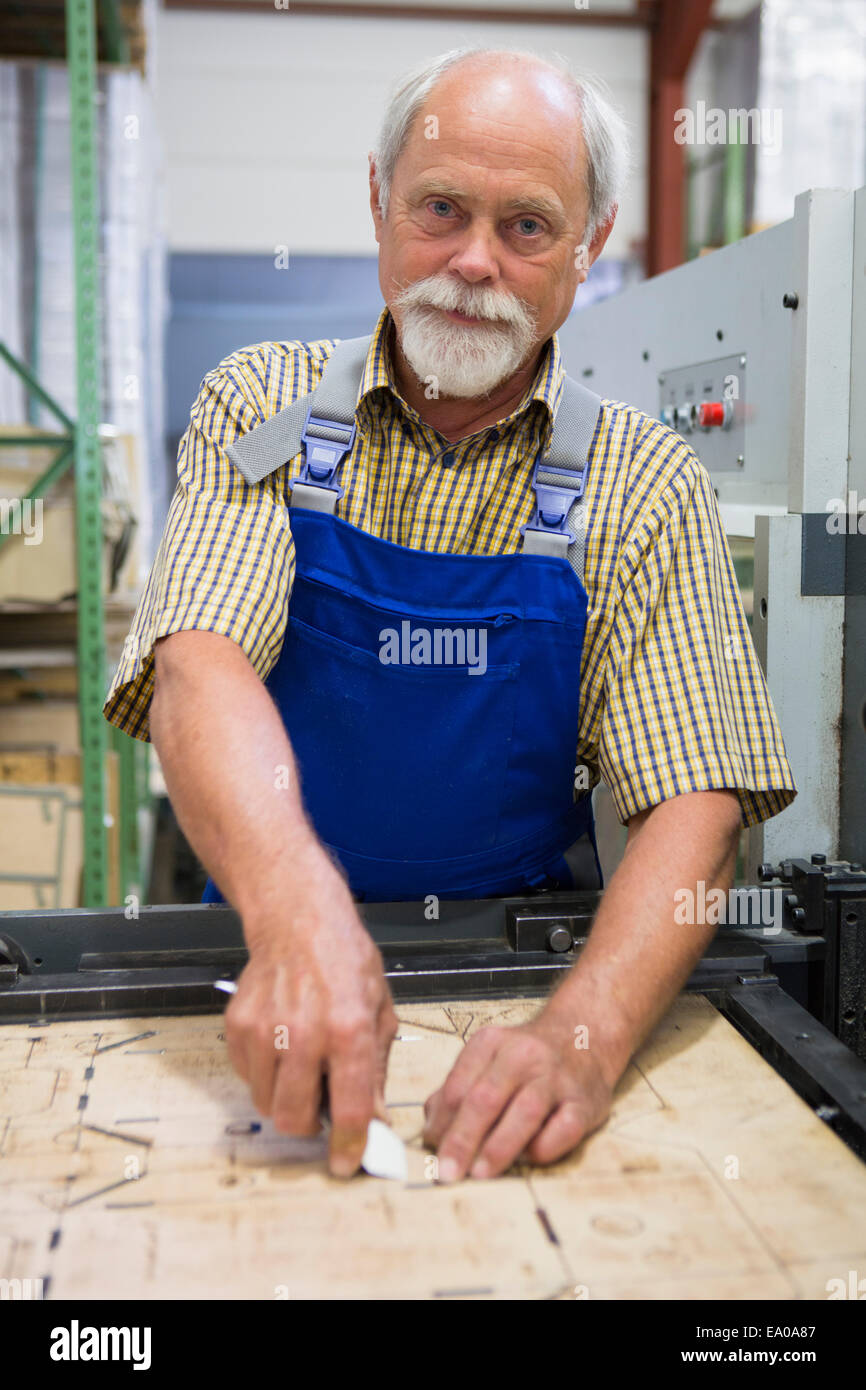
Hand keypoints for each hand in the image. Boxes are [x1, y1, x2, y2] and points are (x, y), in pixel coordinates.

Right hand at [224, 854, 397, 1177]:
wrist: (299, 921)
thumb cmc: (345, 962)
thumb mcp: (381, 1011)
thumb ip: (377, 1071)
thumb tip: (374, 1121)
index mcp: (349, 1031)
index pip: (349, 1109)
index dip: (348, 1147)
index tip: (346, 1163)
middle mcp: (305, 1033)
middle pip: (295, 1118)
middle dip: (310, 1127)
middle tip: (322, 1110)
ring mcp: (265, 1030)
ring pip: (267, 1104)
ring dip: (286, 1101)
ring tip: (303, 1070)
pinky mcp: (238, 1026)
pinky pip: (247, 1077)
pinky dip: (265, 1075)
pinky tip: (283, 1046)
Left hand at [422, 1009, 614, 1180]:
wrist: (584, 1038)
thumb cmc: (526, 1059)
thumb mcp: (487, 1059)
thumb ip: (457, 1090)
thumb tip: (432, 1131)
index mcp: (491, 1043)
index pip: (458, 1086)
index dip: (441, 1122)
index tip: (431, 1149)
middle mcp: (523, 1056)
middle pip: (486, 1098)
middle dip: (462, 1139)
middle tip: (447, 1172)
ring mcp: (556, 1078)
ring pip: (525, 1111)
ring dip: (498, 1147)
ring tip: (479, 1174)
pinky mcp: (584, 1102)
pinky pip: (564, 1128)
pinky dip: (544, 1147)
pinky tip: (528, 1160)